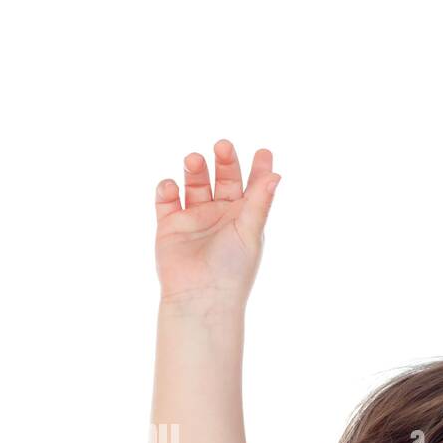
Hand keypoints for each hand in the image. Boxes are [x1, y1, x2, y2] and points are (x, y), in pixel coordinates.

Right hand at [154, 140, 279, 305]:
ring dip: (194, 169)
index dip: (259, 169)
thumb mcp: (250, 232)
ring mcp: (195, 217)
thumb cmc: (232, 269)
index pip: (253, 187)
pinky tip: (171, 188)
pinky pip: (166, 199)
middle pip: (223, 178)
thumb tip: (276, 176)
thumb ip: (260, 203)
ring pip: (194, 183)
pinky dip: (166, 188)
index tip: (264, 151)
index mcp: (244, 218)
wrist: (201, 296)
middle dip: (224, 161)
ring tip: (194, 160)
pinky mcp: (169, 224)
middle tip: (223, 146)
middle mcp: (221, 215)